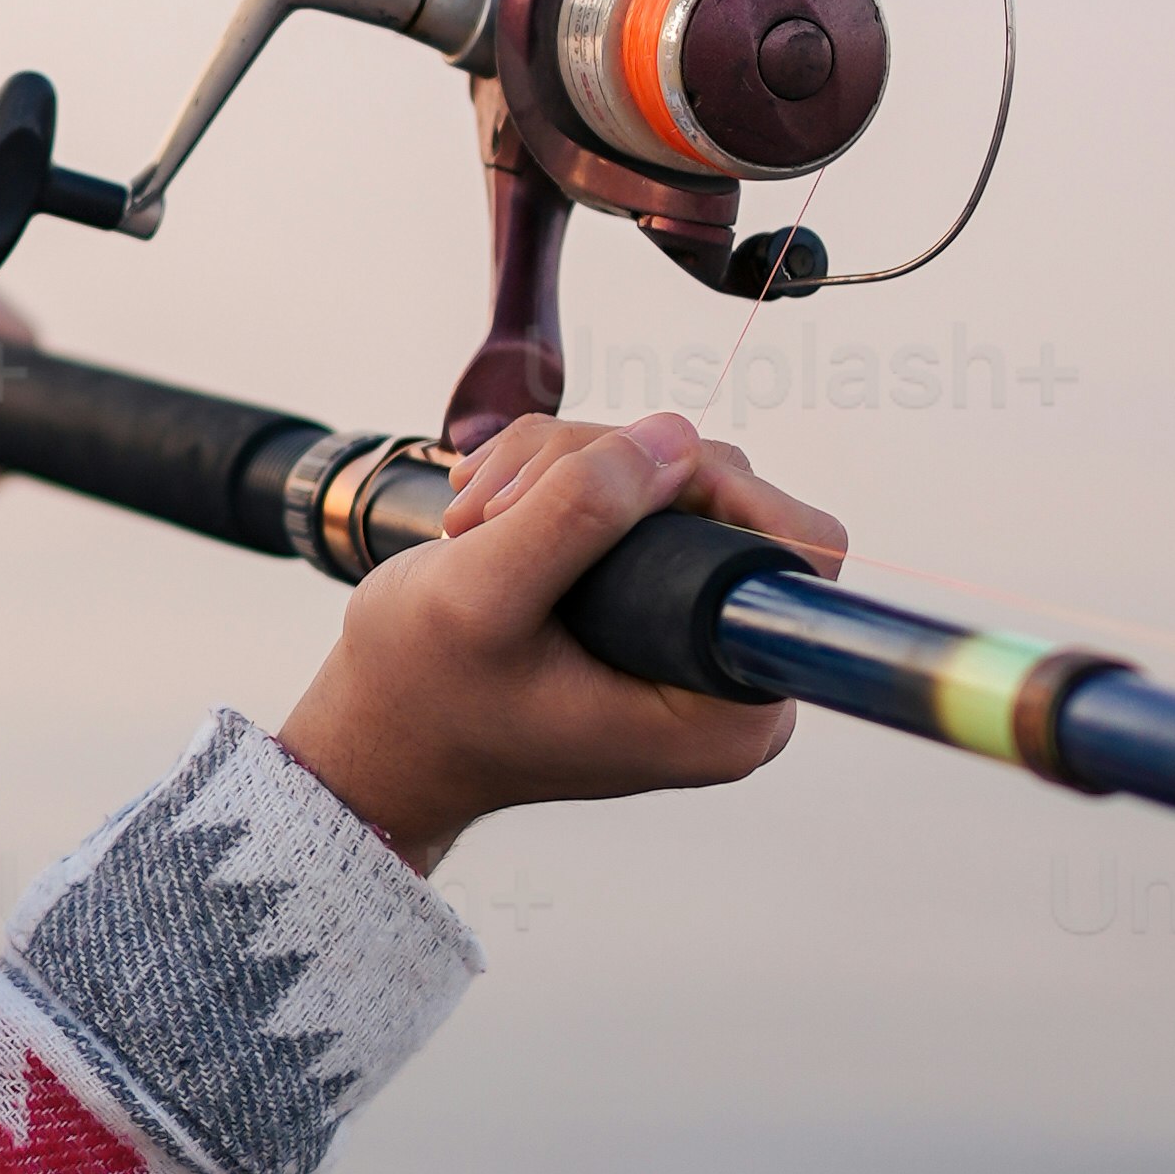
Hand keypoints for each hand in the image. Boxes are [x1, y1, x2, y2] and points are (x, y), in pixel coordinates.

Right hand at [273, 405, 845, 874]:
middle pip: (726, 496)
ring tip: (474, 519)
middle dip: (606, 471)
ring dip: (564, 471)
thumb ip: (576, 514)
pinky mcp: (650, 606)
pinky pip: (637, 495)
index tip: (609, 483)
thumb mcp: (481, 597)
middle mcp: (725, 679)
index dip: (717, 490)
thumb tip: (674, 437)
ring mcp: (687, 638)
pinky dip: (559, 481)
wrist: (374, 736)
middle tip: (497, 507)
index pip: (800, 553)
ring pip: (671, 480)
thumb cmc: (420, 694)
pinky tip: (490, 515)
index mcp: (722, 715)